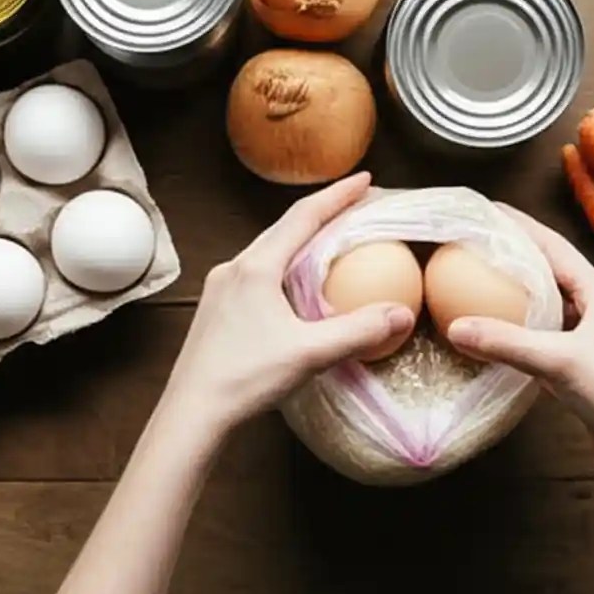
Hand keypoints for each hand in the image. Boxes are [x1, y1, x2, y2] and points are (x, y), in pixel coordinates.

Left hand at [160, 173, 414, 435]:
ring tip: (329, 242)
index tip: (365, 180)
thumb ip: (358, 331)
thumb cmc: (244, 378)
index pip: (303, 217)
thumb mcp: (309, 354)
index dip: (337, 196)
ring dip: (300, 241)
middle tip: (354, 208)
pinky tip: (295, 287)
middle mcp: (234, 269)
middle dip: (321, 215)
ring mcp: (220, 289)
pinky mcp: (216, 311)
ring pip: (267, 252)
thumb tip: (401, 314)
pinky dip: (283, 267)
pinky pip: (256, 274)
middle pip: (283, 229)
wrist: (192, 413)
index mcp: (256, 268)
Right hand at [446, 208, 593, 471]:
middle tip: (480, 244)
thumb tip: (455, 328)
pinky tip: (499, 335)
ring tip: (483, 283)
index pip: (556, 247)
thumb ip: (506, 342)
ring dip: (520, 294)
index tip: (491, 209)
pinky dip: (522, 330)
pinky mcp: (585, 366)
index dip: (523, 226)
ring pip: (550, 306)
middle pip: (552, 272)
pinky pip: (546, 337)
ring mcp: (593, 339)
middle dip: (518, 256)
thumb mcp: (557, 361)